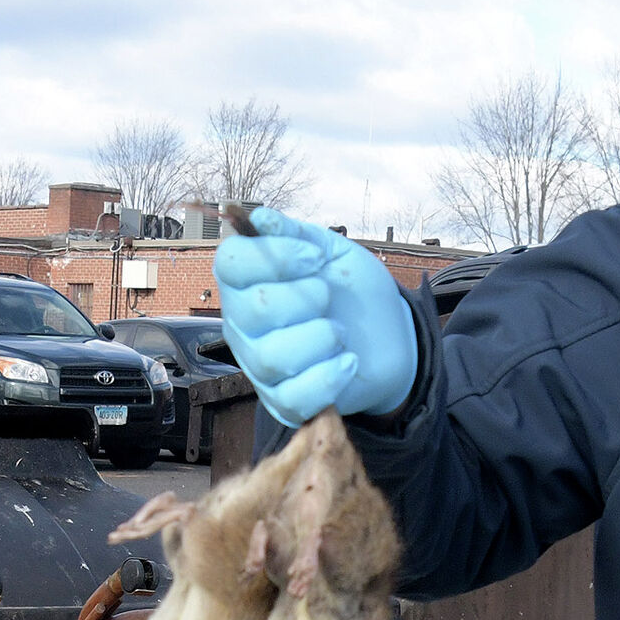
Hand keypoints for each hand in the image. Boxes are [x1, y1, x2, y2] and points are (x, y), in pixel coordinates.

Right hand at [214, 208, 416, 425]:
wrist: (388, 337)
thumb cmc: (351, 293)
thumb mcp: (331, 252)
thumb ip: (297, 234)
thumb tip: (261, 218)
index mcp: (248, 282)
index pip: (231, 262)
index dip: (276, 256)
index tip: (315, 258)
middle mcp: (244, 324)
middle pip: (254, 309)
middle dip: (306, 299)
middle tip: (329, 298)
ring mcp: (261, 366)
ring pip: (274, 356)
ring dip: (321, 339)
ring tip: (341, 333)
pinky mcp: (285, 401)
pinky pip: (295, 396)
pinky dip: (329, 377)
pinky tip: (349, 362)